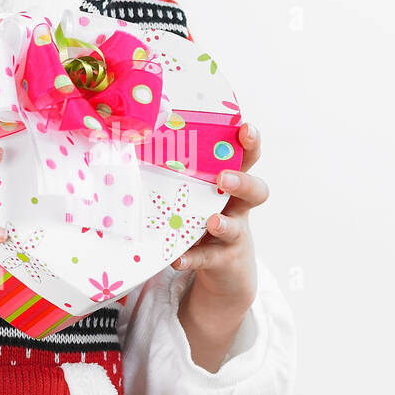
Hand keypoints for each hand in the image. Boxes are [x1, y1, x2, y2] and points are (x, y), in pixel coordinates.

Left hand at [172, 121, 266, 312]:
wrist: (223, 265)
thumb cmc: (202, 212)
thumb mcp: (196, 189)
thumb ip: (180, 168)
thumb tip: (139, 136)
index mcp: (231, 181)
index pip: (247, 158)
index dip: (250, 143)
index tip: (245, 128)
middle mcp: (238, 206)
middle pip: (255, 191)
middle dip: (242, 182)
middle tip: (223, 177)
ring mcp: (233, 235)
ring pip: (235, 228)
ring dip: (223, 224)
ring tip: (212, 222)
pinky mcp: (220, 259)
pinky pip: (207, 258)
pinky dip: (192, 258)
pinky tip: (177, 258)